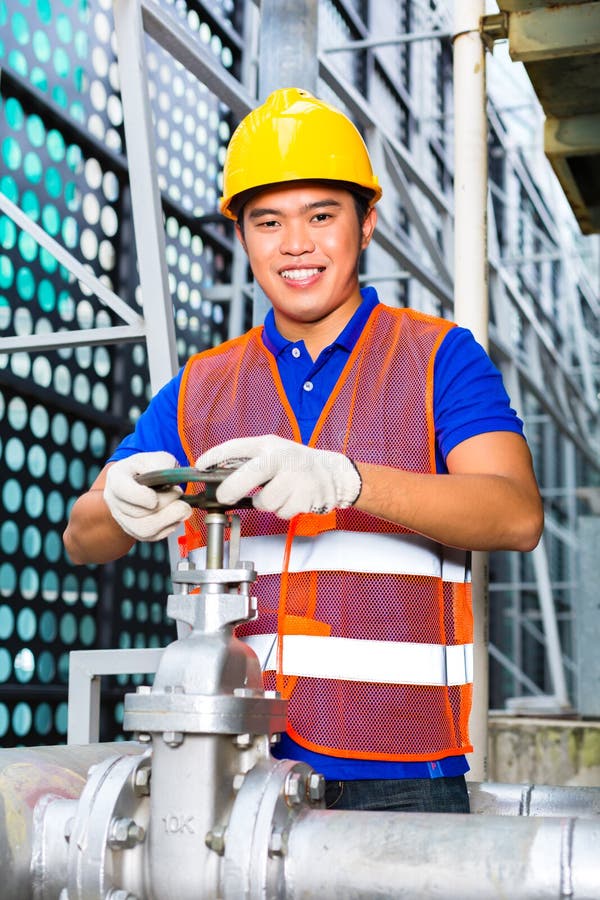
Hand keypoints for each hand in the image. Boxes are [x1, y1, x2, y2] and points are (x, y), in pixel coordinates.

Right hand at [103, 451, 191, 540]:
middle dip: (165, 504)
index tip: (156, 497)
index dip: (141, 497)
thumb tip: (168, 479)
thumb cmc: (150, 468)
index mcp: (117, 477)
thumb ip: (163, 463)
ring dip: (169, 519)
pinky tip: (176, 515)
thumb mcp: (157, 457)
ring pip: (144, 530)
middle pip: (138, 513)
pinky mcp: (135, 531)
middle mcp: (115, 500)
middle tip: (178, 493)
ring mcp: (123, 518)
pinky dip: (169, 527)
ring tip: (182, 507)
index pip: (122, 490)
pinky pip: (153, 537)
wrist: (145, 481)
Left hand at [195, 435, 361, 518]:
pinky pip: (282, 512)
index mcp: (269, 445)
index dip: (215, 456)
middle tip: (224, 497)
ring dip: (266, 503)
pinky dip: (284, 510)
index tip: (200, 466)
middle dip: (232, 489)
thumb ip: (247, 460)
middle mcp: (282, 458)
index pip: (237, 447)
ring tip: (276, 493)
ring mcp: (296, 477)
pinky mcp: (307, 496)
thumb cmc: (295, 463)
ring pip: (265, 502)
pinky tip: (292, 499)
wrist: (333, 473)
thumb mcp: (272, 452)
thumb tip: (216, 474)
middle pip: (250, 475)